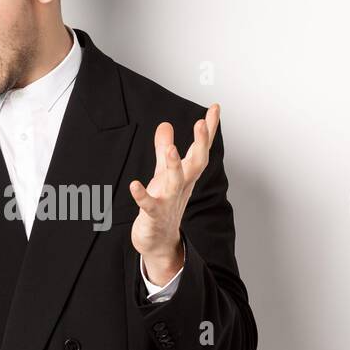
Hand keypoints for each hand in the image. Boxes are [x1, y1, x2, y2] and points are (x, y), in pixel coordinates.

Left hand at [129, 103, 219, 283]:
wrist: (159, 241)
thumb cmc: (163, 206)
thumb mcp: (163, 174)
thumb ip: (163, 150)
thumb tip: (165, 125)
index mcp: (185, 175)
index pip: (200, 149)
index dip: (209, 129)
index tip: (215, 108)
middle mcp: (181, 187)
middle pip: (196, 163)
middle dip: (200, 144)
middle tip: (202, 123)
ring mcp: (169, 201)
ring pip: (175, 182)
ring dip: (173, 166)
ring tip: (169, 148)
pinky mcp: (154, 215)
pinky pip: (149, 205)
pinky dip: (142, 196)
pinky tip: (134, 185)